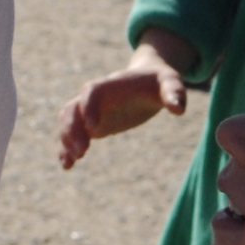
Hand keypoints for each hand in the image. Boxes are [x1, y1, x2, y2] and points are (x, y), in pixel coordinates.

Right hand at [57, 31, 192, 168]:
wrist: (147, 78)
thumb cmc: (159, 81)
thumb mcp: (171, 83)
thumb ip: (174, 93)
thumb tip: (178, 110)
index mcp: (111, 84)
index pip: (92, 91)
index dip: (89, 107)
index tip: (93, 127)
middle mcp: (95, 97)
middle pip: (73, 108)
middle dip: (72, 128)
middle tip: (82, 152)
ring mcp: (91, 110)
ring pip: (68, 121)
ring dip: (66, 139)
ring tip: (70, 162)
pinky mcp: (91, 123)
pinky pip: (72, 133)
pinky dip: (66, 147)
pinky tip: (67, 165)